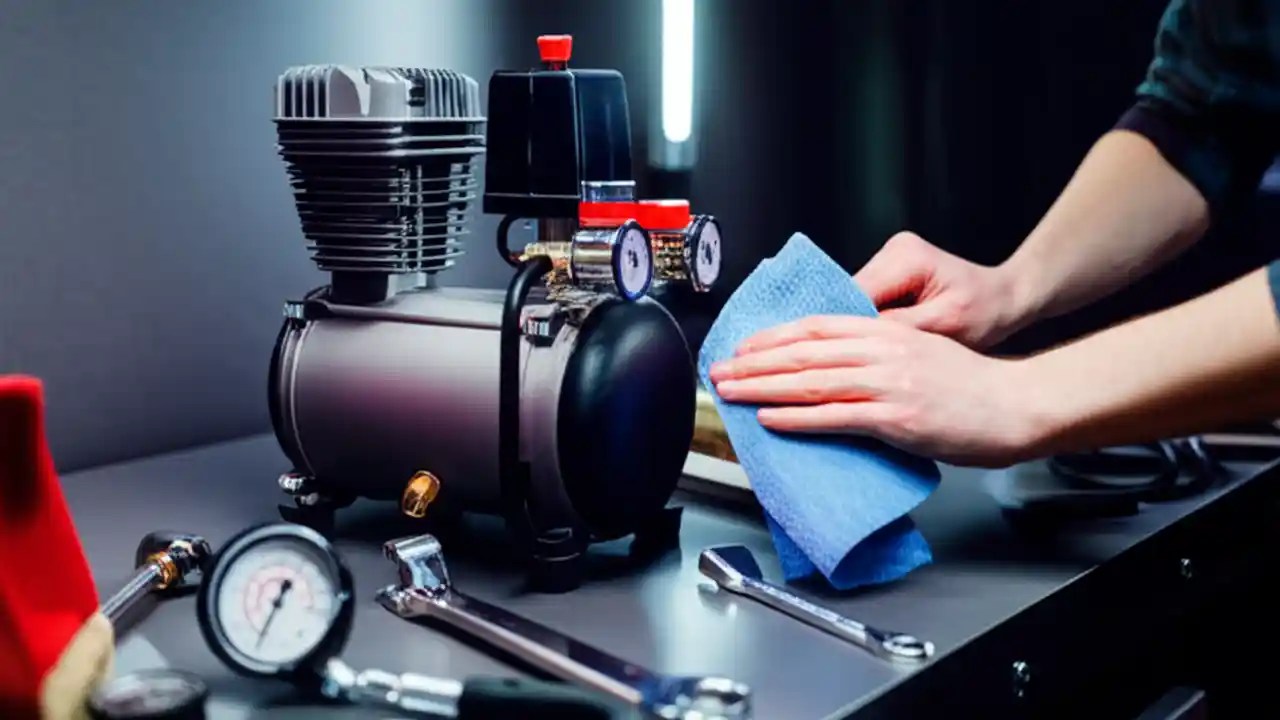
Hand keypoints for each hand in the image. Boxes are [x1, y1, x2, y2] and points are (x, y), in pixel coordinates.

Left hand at [708, 315, 1043, 466]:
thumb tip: (835, 367)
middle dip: (754, 362)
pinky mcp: (896, 418)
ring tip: (730, 392)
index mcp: (887, 331)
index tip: (743, 345)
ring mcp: (888, 384)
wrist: (1018, 405)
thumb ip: (879, 353)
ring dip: (762, 387)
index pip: (816, 327)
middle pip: (803, 352)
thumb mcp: (921, 352)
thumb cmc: (973, 387)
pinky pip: (835, 417)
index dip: (773, 336)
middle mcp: (883, 351)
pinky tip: (770, 419)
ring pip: (810, 381)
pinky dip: (797, 418)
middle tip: (719, 370)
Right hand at [854, 231, 1024, 349]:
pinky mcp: (889, 270)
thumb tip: (855, 340)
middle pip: (849, 294)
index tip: (836, 358)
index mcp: (907, 257)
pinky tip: (876, 342)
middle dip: (849, 327)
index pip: (856, 294)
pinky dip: (868, 321)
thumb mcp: (943, 327)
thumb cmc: (985, 312)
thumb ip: (898, 329)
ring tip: (864, 355)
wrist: (1006, 298)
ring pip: (854, 299)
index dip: (843, 326)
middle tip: (848, 363)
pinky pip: (866, 299)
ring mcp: (889, 257)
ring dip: (858, 326)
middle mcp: (893, 249)